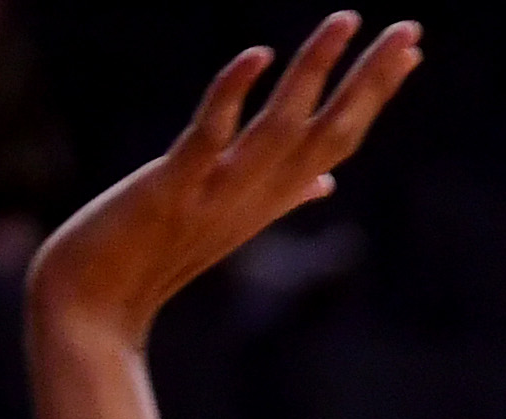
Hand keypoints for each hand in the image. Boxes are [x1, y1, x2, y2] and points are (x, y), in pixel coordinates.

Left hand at [28, 15, 421, 348]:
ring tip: (346, 20)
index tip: (410, 51)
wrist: (95, 304)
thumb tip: (327, 185)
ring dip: (316, 71)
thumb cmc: (153, 258)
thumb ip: (280, 196)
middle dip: (372, 80)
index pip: (338, 140)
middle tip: (410, 29)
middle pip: (331, 133)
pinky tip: (258, 55)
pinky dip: (233, 97)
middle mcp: (257, 196)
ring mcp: (218, 194)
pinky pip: (210, 139)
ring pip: (283, 129)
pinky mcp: (173, 190)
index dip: (374, 95)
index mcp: (271, 197)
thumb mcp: (226, 219)